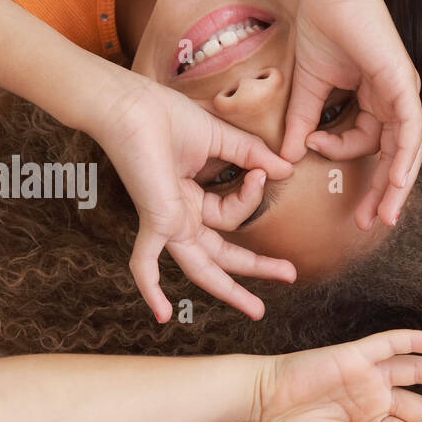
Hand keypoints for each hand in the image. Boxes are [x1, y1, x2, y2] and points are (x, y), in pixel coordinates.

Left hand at [87, 72, 296, 321]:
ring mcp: (167, 222)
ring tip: (257, 310)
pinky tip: (161, 316)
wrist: (132, 105)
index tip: (265, 172)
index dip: (254, 196)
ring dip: (229, 290)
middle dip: (257, 268)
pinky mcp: (154, 220)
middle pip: (222, 254)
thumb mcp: (222, 139)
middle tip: (289, 275)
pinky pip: (146, 262)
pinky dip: (151, 289)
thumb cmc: (166, 116)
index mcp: (191, 199)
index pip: (233, 215)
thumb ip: (253, 156)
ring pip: (200, 267)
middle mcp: (180, 215)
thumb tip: (286, 170)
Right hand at [279, 0, 421, 228]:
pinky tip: (397, 182)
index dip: (338, 153)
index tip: (309, 146)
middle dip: (382, 192)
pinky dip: (405, 156)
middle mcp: (395, 98)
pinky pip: (410, 128)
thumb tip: (289, 157)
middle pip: (394, 156)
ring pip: (407, 149)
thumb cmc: (322, 26)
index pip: (365, 141)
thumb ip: (302, 122)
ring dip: (396, 185)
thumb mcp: (308, 86)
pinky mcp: (403, 83)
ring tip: (384, 215)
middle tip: (369, 223)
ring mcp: (402, 91)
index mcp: (377, 98)